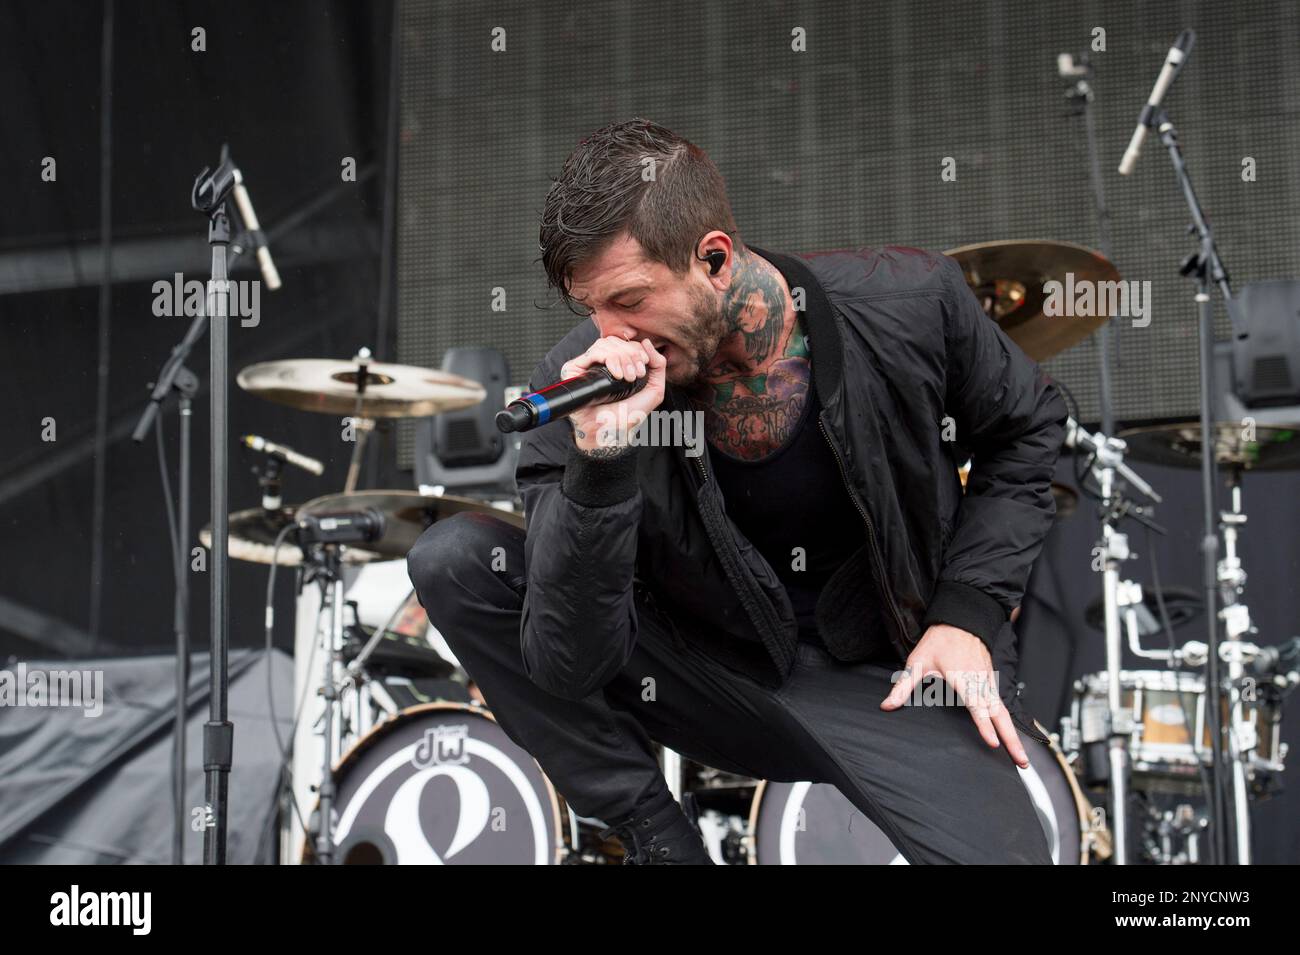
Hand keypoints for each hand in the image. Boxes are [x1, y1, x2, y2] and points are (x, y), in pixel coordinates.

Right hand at [564, 336, 666, 451]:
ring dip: (621, 357)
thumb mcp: (654, 390)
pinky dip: (609, 359)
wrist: (611, 431)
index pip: (626, 343)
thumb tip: (646, 342)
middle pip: (617, 341)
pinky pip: (593, 352)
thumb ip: (658, 365)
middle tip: (636, 375)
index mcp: (618, 364)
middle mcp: (601, 363)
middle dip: (631, 354)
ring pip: (605, 343)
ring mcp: (587, 365)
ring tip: (626, 377)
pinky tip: (617, 375)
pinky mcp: (574, 369)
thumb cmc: (628, 415)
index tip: (643, 370)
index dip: (637, 351)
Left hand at [880, 623, 1028, 767]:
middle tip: (1022, 763)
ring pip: (1004, 712)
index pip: (976, 706)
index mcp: (963, 679)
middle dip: (1011, 740)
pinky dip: (1009, 722)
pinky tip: (1012, 738)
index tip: (993, 743)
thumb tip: (887, 705)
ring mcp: (989, 682)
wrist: (961, 621)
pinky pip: (1002, 705)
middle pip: (999, 715)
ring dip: (1013, 735)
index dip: (984, 725)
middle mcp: (980, 682)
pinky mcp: (991, 681)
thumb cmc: (939, 641)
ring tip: (1021, 759)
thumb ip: (903, 686)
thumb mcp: (917, 662)